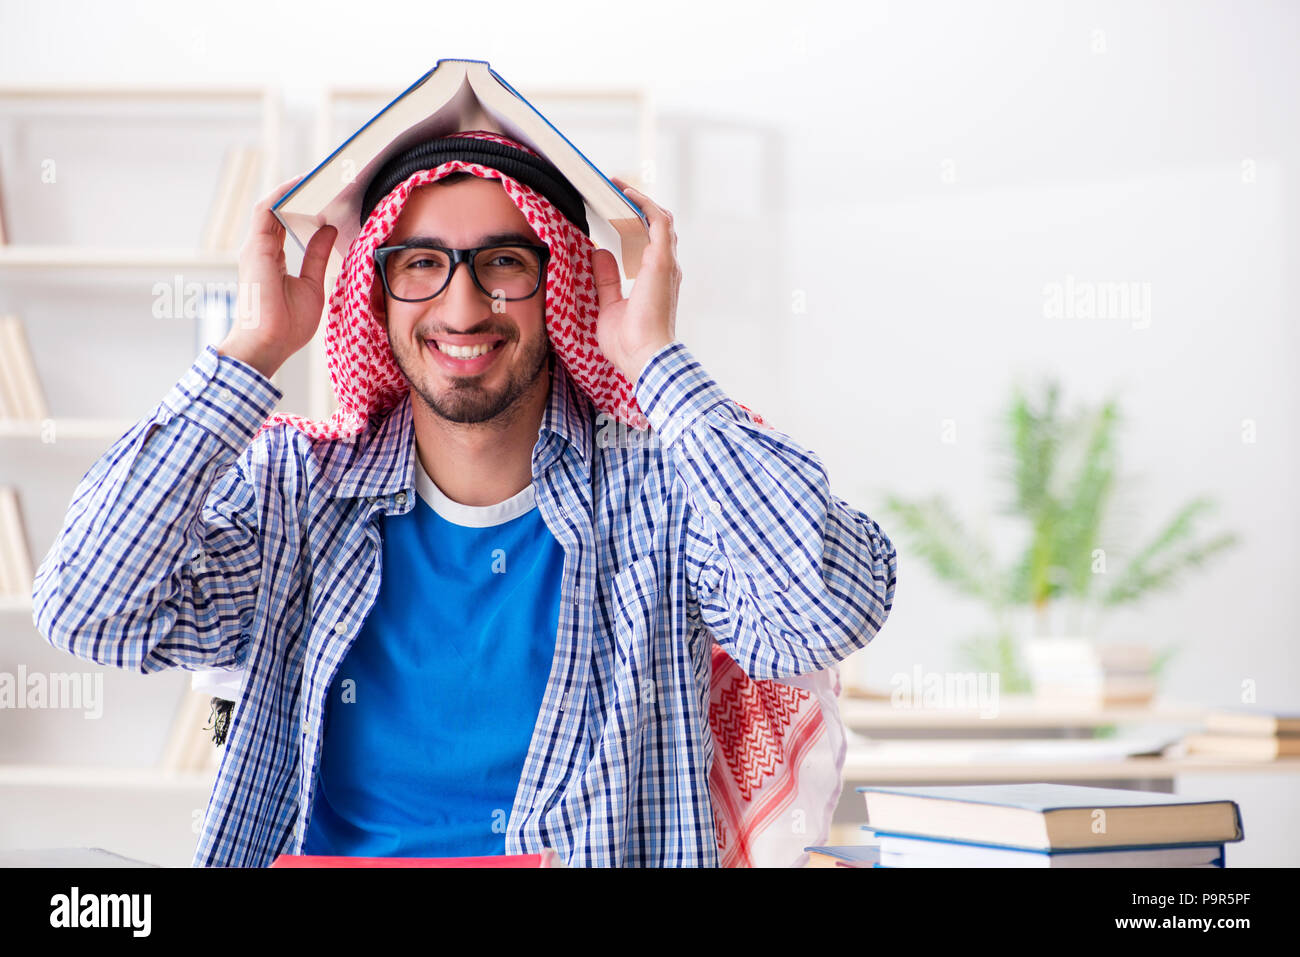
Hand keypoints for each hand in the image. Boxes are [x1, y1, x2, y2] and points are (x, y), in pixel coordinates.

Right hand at [219, 175, 336, 378]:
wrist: (268, 344)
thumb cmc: (286, 325)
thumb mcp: (312, 285)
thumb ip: (316, 255)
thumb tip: (328, 230)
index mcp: (271, 258)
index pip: (284, 222)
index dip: (302, 205)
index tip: (325, 192)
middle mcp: (260, 248)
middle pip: (279, 210)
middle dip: (300, 191)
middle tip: (327, 176)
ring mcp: (255, 246)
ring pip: (272, 204)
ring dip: (294, 187)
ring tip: (319, 173)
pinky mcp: (256, 247)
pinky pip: (267, 209)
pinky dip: (284, 193)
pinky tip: (303, 183)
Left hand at [591, 177, 678, 384]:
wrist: (644, 357)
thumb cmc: (630, 343)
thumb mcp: (609, 305)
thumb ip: (607, 279)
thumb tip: (600, 254)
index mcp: (656, 281)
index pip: (650, 244)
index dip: (635, 224)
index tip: (615, 212)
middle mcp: (666, 269)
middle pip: (658, 228)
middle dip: (638, 208)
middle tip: (616, 193)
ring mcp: (665, 264)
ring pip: (660, 220)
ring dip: (641, 201)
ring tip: (619, 187)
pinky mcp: (661, 260)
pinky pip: (657, 220)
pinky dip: (643, 204)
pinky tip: (627, 194)